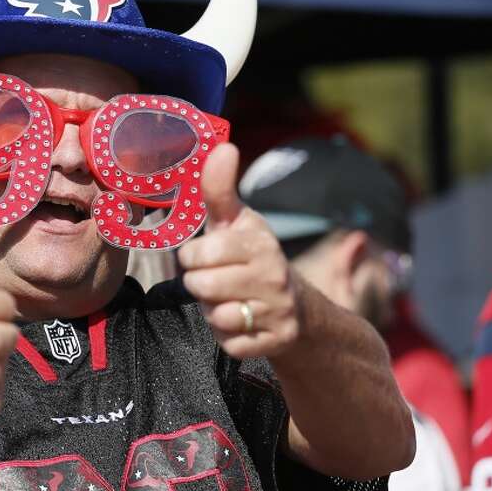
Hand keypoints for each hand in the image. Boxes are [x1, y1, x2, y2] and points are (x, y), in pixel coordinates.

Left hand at [177, 143, 302, 359]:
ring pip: (216, 317)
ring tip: (228, 299)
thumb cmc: (253, 257)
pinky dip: (227, 336)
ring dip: (213, 312)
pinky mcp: (275, 342)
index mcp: (260, 242)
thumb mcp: (237, 222)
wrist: (298, 307)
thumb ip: (220, 189)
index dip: (193, 258)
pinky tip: (241, 322)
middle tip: (216, 280)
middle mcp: (274, 276)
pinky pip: (230, 344)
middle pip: (202, 287)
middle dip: (200, 286)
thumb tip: (223, 146)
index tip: (206, 256)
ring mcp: (278, 311)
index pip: (198, 254)